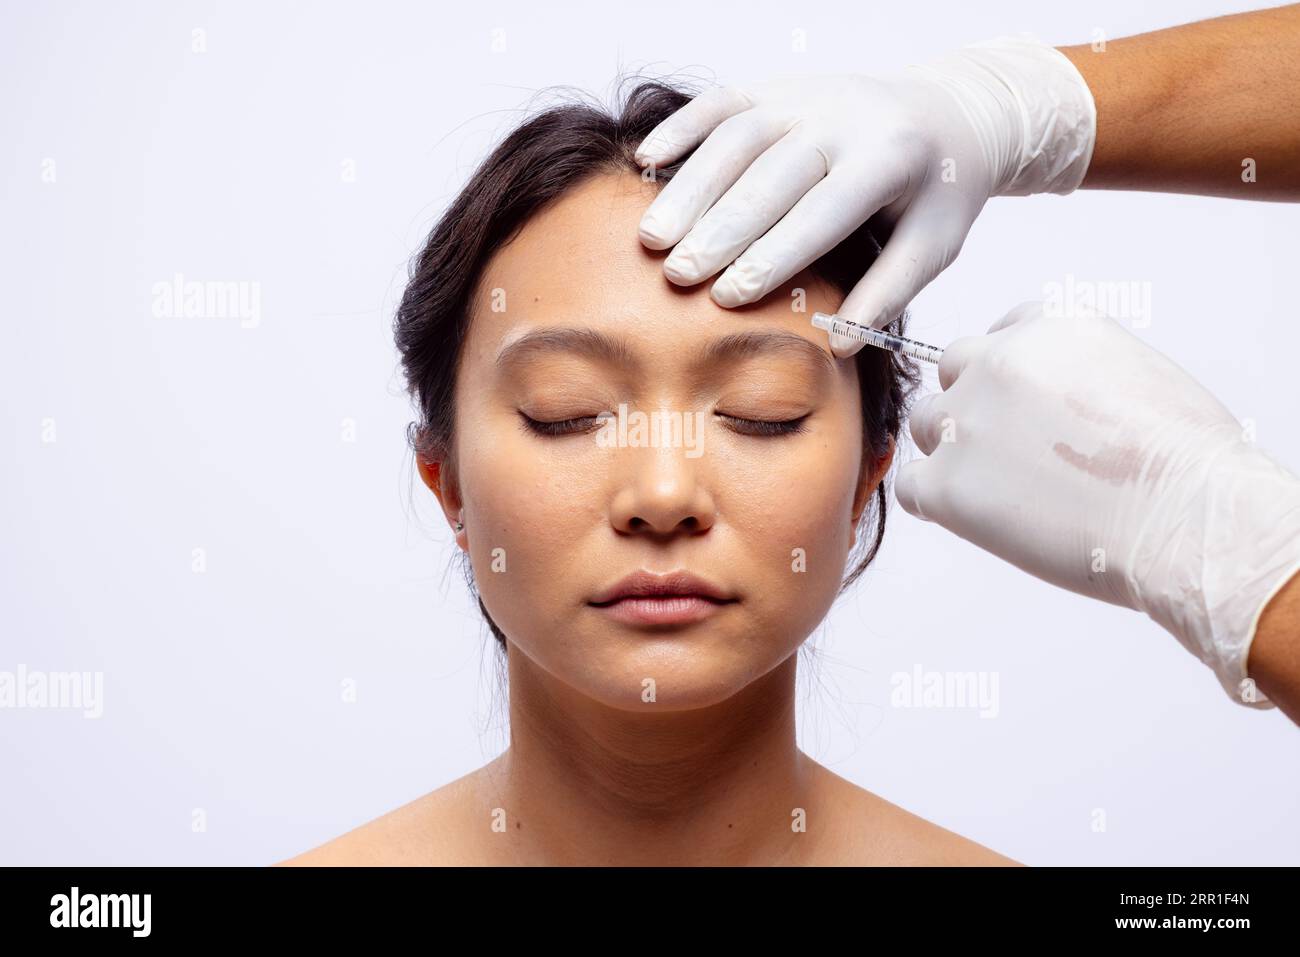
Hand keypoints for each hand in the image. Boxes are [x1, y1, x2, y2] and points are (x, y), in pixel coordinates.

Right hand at [633, 37, 1095, 355]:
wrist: (947, 110)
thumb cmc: (934, 191)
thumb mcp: (933, 244)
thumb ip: (888, 293)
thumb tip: (838, 345)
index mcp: (889, 158)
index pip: (820, 213)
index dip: (772, 256)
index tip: (727, 298)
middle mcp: (844, 116)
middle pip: (769, 175)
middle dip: (719, 229)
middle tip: (677, 276)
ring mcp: (805, 94)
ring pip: (736, 137)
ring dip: (690, 188)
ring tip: (652, 238)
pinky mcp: (777, 85)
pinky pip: (722, 101)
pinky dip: (681, 129)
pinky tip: (646, 162)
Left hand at [895, 301, 1299, 707]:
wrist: (1190, 520)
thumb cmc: (1186, 463)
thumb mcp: (1138, 375)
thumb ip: (1076, 371)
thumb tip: (1051, 399)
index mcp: (1051, 324)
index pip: (1001, 337)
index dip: (1012, 381)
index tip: (1036, 415)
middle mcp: (999, 359)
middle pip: (954, 374)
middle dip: (977, 410)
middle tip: (1018, 459)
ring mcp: (968, 420)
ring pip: (929, 427)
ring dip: (955, 456)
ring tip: (1011, 495)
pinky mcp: (947, 483)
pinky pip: (911, 486)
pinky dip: (935, 505)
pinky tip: (980, 521)